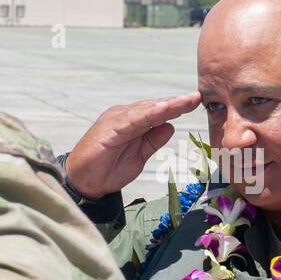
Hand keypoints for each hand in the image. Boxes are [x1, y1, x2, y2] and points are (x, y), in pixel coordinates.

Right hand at [65, 93, 201, 198]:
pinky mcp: (109, 128)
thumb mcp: (139, 156)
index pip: (158, 112)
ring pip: (146, 110)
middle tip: (197, 97)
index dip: (177, 107)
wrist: (84, 182)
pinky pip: (133, 120)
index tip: (196, 102)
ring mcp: (116, 120)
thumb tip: (171, 127)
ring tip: (185, 101)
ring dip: (167, 105)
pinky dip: (148, 114)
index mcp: (132, 122)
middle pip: (155, 107)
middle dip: (176, 103)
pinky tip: (163, 110)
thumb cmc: (108, 169)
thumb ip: (153, 141)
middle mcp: (124, 116)